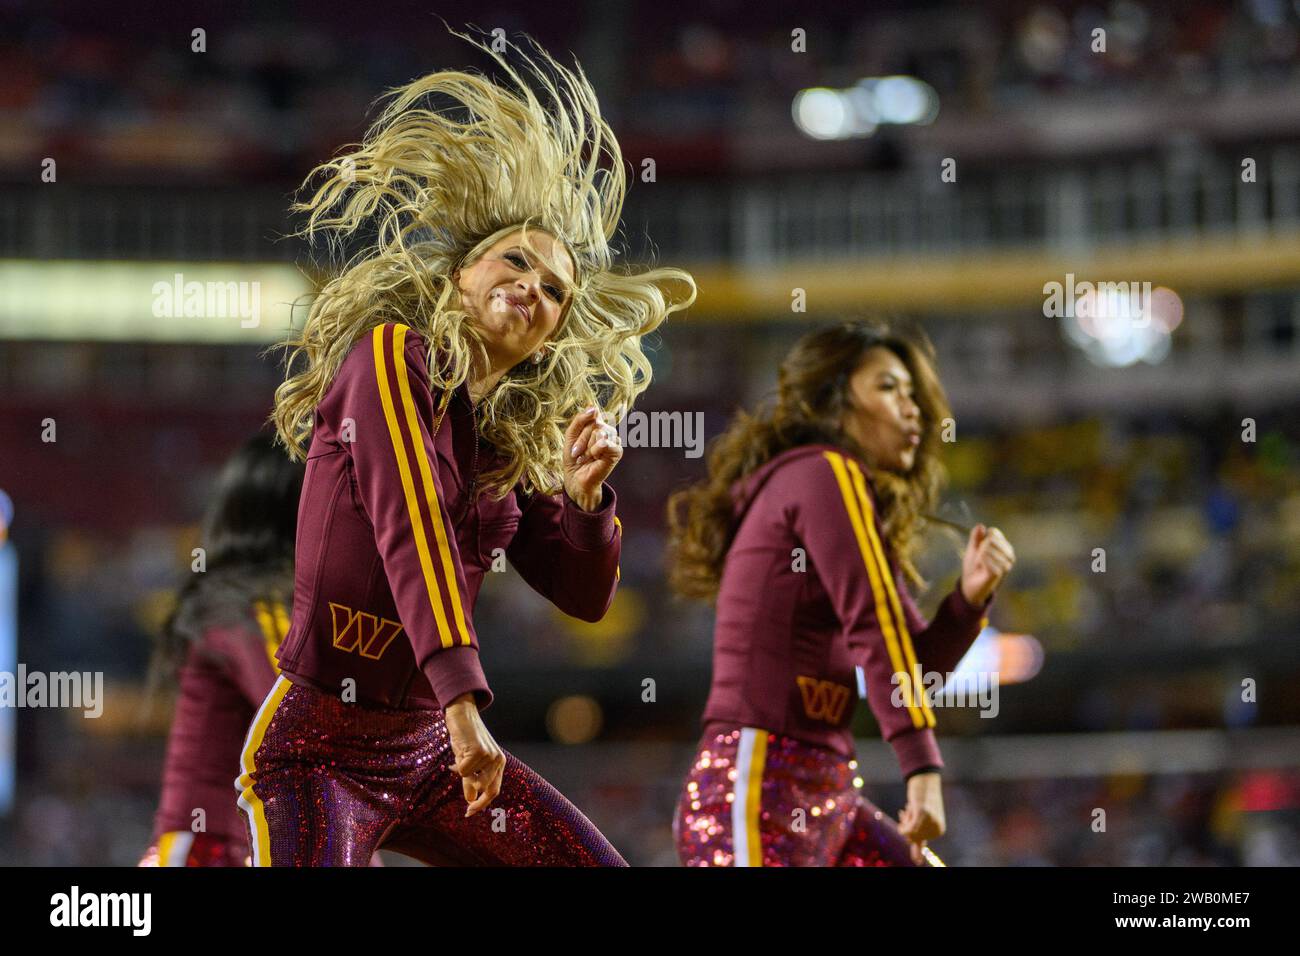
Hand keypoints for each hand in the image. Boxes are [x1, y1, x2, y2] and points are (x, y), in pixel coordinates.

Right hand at [442, 693, 505, 816]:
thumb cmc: (465, 738)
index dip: (482, 804)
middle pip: (484, 789)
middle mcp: (497, 760)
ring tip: (460, 754)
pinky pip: (463, 770)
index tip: (469, 812)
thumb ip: (470, 780)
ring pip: (471, 779)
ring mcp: (490, 756)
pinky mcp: (479, 752)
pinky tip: (459, 749)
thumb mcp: (469, 761)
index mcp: (498, 763)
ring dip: (461, 770)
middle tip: (457, 775)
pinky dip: (457, 763)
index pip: (494, 791)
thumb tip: (470, 799)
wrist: (462, 714)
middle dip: (469, 787)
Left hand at [562, 406, 621, 510]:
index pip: (591, 415)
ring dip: (587, 448)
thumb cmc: (573, 457)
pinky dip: (595, 451)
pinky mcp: (617, 451)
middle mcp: (607, 430)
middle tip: (578, 454)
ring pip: (598, 432)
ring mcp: (614, 440)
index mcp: (597, 424)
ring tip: (585, 458)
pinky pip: (604, 442)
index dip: (580, 429)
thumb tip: (594, 407)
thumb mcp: (571, 435)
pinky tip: (595, 459)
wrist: (575, 478)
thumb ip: (580, 419)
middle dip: (581, 440)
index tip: (574, 444)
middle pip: (594, 424)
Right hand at [897, 771, 944, 864]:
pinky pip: (908, 828)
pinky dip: (903, 823)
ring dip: (904, 820)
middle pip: (912, 838)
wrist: (925, 780)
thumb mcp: (921, 823)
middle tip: (907, 811)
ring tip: (908, 808)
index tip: (910, 817)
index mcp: (939, 831)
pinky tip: (903, 812)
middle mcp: (937, 829)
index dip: (909, 830)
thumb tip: (917, 862)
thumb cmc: (922, 801)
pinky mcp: (923, 813)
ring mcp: (930, 821)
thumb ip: (920, 842)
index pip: (917, 841)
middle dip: (906, 825)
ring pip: (908, 833)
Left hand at [960, 524, 1014, 605]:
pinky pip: (985, 558)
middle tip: (979, 559)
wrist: (970, 585)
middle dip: (979, 548)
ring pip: (987, 549)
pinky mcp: (1000, 572)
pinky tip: (981, 568)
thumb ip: (976, 537)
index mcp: (1004, 546)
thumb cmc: (973, 566)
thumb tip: (981, 525)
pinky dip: (979, 562)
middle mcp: (1009, 554)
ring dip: (978, 557)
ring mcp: (1006, 564)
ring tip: (980, 565)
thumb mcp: (972, 548)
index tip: (980, 549)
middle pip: (990, 539)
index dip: (981, 539)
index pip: (994, 532)